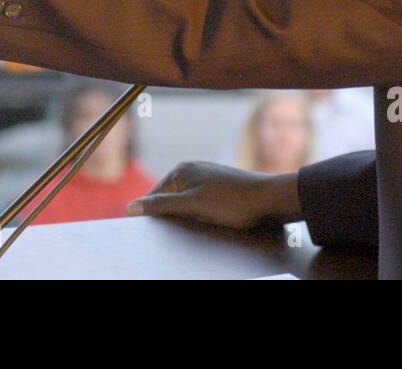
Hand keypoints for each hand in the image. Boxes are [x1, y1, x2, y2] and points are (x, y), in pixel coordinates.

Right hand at [126, 161, 301, 229]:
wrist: (269, 200)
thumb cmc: (232, 202)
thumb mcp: (192, 206)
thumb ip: (161, 206)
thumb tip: (131, 206)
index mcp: (182, 170)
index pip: (155, 195)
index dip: (152, 214)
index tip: (150, 231)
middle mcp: (194, 169)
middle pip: (170, 198)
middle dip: (171, 215)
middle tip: (177, 230)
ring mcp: (208, 178)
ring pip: (186, 202)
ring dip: (187, 216)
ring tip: (196, 225)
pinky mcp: (221, 188)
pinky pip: (201, 203)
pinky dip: (200, 214)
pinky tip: (209, 221)